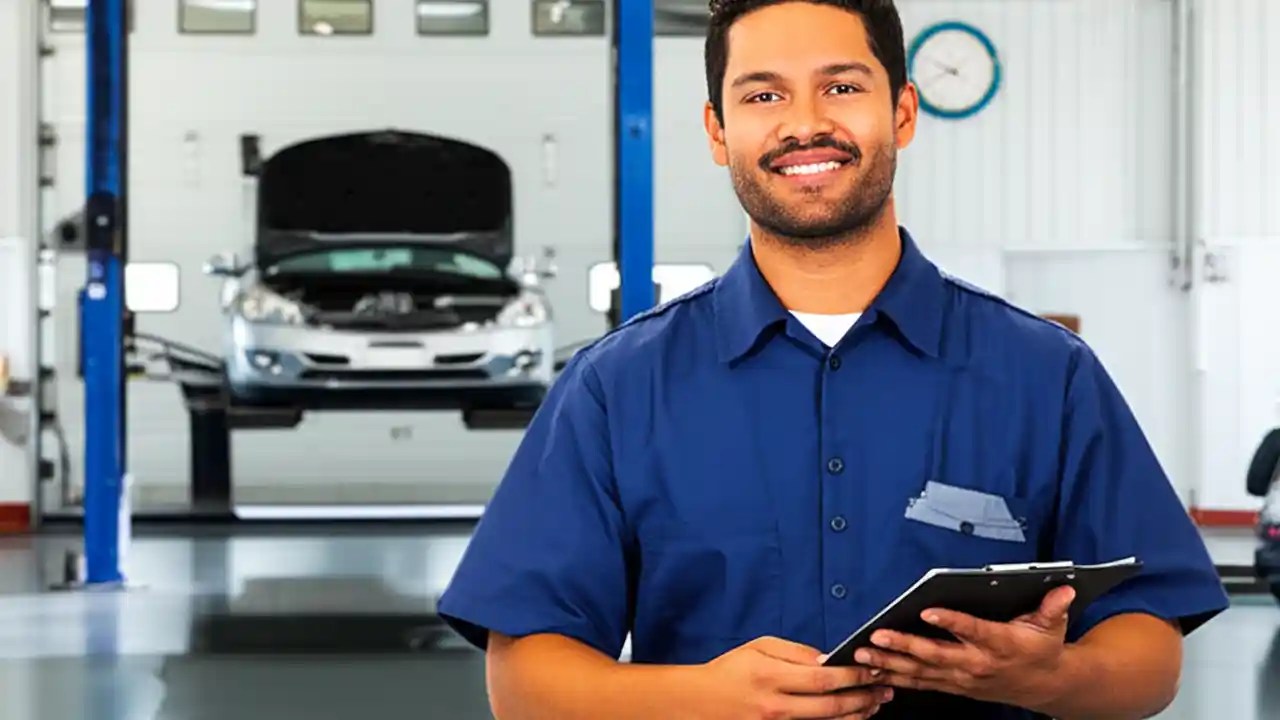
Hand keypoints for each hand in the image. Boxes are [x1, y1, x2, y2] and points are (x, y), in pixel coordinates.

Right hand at [692, 636, 894, 718]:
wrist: (700, 702)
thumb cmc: (732, 669)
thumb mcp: (760, 647)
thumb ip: (796, 652)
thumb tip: (830, 659)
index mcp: (771, 676)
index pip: (822, 678)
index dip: (852, 675)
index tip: (871, 668)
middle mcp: (776, 705)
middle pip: (830, 706)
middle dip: (863, 697)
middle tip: (884, 688)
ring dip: (857, 714)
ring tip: (875, 703)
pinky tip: (851, 717)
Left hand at [852, 586, 1076, 709]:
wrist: (1045, 687)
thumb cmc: (1042, 649)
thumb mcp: (1052, 626)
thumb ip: (1052, 607)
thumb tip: (1063, 588)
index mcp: (999, 644)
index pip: (972, 630)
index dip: (950, 621)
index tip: (928, 610)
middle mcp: (976, 663)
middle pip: (936, 654)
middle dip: (905, 646)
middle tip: (879, 635)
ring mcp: (962, 677)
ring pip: (921, 671)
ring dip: (890, 663)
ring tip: (864, 653)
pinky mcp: (952, 685)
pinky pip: (920, 682)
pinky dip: (895, 677)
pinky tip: (873, 669)